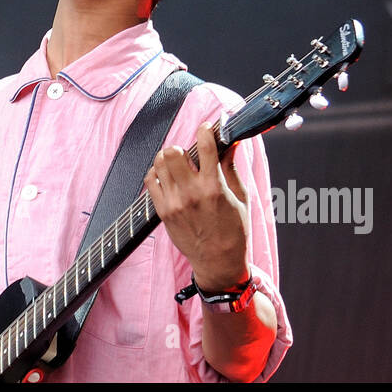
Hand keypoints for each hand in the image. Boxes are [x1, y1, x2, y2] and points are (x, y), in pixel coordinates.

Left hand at [144, 120, 250, 292]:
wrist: (218, 262)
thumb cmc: (234, 231)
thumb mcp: (241, 197)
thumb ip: (231, 166)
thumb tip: (232, 141)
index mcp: (214, 188)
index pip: (205, 146)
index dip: (206, 130)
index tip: (207, 129)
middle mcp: (192, 193)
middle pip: (173, 152)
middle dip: (181, 147)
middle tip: (188, 155)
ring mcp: (174, 203)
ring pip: (159, 163)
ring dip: (168, 159)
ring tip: (177, 166)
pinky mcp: (163, 211)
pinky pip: (150, 180)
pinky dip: (157, 173)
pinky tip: (168, 178)